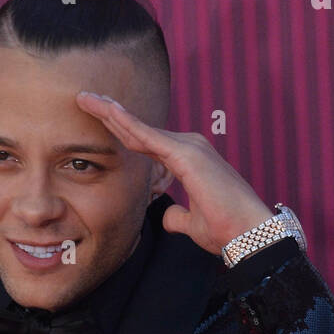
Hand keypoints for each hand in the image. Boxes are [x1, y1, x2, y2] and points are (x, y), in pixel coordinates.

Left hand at [75, 91, 272, 256]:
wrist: (250, 235)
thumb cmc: (226, 230)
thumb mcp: (192, 224)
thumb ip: (177, 216)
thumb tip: (166, 215)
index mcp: (188, 160)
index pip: (146, 142)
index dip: (121, 130)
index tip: (98, 119)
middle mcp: (189, 147)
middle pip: (140, 130)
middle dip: (110, 114)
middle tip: (84, 98)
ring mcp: (189, 148)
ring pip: (140, 129)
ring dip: (112, 113)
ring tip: (86, 99)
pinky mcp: (188, 156)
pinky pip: (150, 137)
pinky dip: (128, 124)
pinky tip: (108, 112)